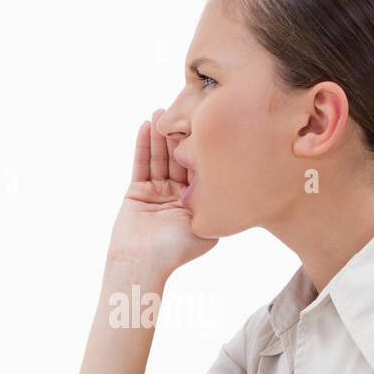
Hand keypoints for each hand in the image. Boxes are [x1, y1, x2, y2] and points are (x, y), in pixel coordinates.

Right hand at [107, 109, 217, 275]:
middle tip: (184, 110)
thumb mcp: (206, 226)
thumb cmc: (175, 250)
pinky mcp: (137, 191)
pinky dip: (143, 145)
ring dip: (160, 135)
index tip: (209, 124)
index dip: (203, 147)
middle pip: (179, 159)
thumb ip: (216, 203)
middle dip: (180, 136)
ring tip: (162, 112)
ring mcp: (157, 192)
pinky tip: (146, 126)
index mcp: (197, 203)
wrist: (142, 263)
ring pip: (159, 158)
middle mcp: (178, 196)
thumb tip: (236, 178)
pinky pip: (141, 164)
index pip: (201, 169)